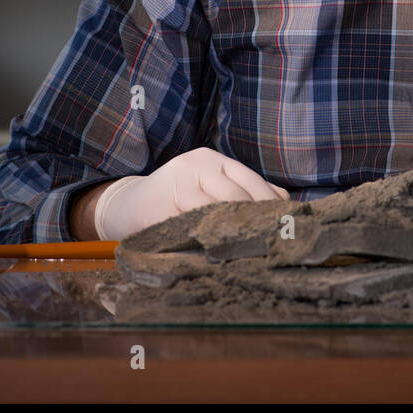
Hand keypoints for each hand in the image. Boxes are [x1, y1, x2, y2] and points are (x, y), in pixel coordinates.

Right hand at [94, 147, 290, 240]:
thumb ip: (242, 194)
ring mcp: (181, 179)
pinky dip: (211, 236)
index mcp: (215, 161)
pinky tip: (223, 251)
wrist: (126, 205)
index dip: (270, 205)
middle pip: (238, 193)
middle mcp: (200, 163)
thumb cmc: (175, 202)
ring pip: (218, 206)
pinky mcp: (165, 200)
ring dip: (237, 230)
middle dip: (257, 220)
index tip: (286, 228)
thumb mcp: (209, 190)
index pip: (252, 181)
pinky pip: (194, 220)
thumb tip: (284, 206)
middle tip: (274, 243)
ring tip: (255, 250)